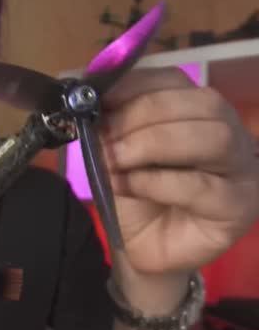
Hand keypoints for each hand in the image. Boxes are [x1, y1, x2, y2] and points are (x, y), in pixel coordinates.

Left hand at [100, 68, 258, 274]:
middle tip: (107, 137)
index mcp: (199, 111)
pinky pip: (202, 186)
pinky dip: (158, 182)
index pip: (177, 80)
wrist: (145, 248)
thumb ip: (114, 123)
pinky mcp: (238, 207)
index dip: (136, 85)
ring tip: (118, 159)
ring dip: (155, 143)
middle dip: (145, 115)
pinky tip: (130, 185)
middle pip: (202, 103)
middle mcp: (231, 132)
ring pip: (213, 138)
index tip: (97, 99)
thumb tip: (87, 94)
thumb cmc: (137, 197)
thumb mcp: (118, 153)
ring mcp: (242, 170)